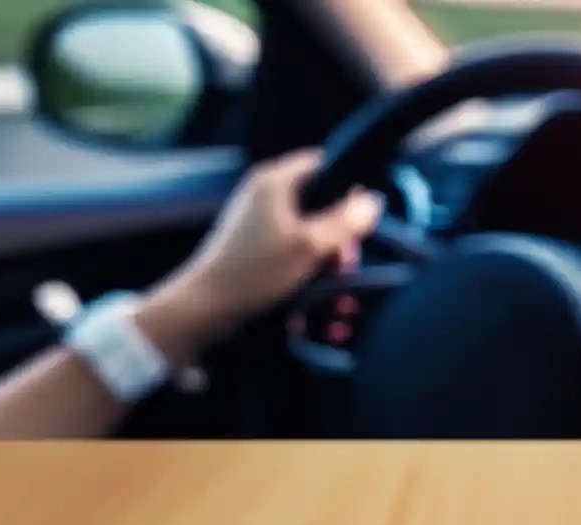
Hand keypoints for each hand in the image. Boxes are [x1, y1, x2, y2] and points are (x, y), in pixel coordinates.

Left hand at [135, 150, 381, 363]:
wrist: (206, 305)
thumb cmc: (258, 270)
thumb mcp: (310, 246)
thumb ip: (346, 222)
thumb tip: (373, 201)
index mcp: (275, 180)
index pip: (324, 163)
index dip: (348, 187)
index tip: (359, 220)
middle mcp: (264, 191)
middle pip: (318, 198)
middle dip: (339, 230)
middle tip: (346, 262)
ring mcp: (256, 216)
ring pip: (307, 224)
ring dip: (325, 250)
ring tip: (333, 279)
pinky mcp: (252, 241)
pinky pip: (290, 242)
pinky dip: (305, 259)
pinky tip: (312, 284)